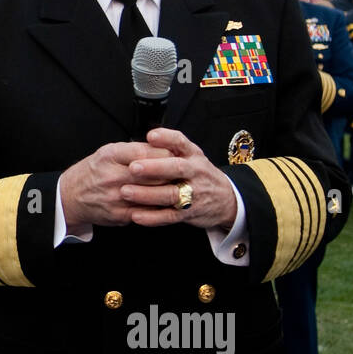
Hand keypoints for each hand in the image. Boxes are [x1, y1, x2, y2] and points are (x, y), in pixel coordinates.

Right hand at [59, 141, 173, 228]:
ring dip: (168, 191)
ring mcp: (116, 197)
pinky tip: (164, 202)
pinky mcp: (119, 214)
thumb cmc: (94, 171)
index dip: (165, 154)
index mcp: (111, 156)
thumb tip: (163, 148)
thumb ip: (134, 149)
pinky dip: (159, 207)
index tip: (174, 155)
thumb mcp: (108, 152)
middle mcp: (112, 176)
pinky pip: (147, 211)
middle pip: (153, 174)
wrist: (71, 196)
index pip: (146, 152)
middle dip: (171, 173)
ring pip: (153, 194)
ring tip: (177, 186)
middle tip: (182, 172)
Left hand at [123, 128, 238, 229]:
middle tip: (133, 168)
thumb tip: (142, 139)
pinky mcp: (189, 213)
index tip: (150, 136)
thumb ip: (170, 148)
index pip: (181, 142)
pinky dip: (152, 217)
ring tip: (125, 191)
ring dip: (147, 194)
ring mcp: (194, 194)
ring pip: (171, 194)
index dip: (167, 138)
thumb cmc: (198, 174)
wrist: (227, 199)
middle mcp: (195, 172)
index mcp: (193, 155)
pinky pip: (170, 216)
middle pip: (176, 168)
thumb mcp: (191, 156)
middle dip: (154, 168)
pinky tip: (135, 215)